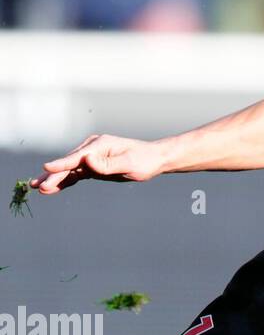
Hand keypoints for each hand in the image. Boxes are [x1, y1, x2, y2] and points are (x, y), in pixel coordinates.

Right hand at [29, 134, 166, 194]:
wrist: (154, 159)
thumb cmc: (144, 160)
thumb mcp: (128, 163)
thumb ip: (107, 164)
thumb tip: (88, 160)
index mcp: (99, 145)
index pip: (76, 157)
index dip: (61, 165)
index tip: (46, 169)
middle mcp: (92, 149)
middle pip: (69, 164)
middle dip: (53, 175)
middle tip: (37, 185)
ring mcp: (91, 157)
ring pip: (69, 170)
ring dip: (55, 179)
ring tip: (38, 188)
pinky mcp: (93, 166)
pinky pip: (76, 174)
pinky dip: (65, 181)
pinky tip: (53, 189)